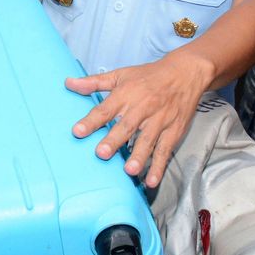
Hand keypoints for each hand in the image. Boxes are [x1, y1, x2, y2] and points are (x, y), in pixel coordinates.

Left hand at [65, 53, 210, 187]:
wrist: (185, 73)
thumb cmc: (148, 76)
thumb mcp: (120, 74)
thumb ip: (94, 82)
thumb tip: (69, 83)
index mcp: (126, 94)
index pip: (105, 109)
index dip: (91, 121)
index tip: (77, 132)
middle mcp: (142, 108)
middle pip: (127, 126)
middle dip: (114, 140)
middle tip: (102, 154)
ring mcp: (159, 121)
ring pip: (148, 140)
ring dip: (139, 156)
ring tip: (129, 171)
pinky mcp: (173, 131)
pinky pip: (165, 151)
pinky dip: (159, 166)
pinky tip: (151, 181)